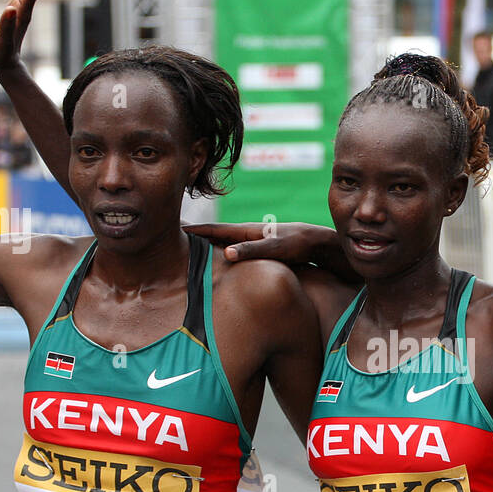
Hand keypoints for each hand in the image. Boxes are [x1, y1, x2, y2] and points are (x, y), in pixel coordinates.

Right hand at [185, 221, 339, 264]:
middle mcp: (247, 235)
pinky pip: (236, 253)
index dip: (194, 230)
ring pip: (225, 244)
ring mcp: (253, 242)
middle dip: (196, 237)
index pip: (214, 229)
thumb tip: (227, 253)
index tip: (174, 228)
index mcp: (246, 231)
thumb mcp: (275, 248)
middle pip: (215, 236)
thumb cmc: (299, 244)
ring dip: (208, 246)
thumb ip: (252, 250)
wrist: (319, 244)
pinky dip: (223, 255)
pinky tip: (221, 263)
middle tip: (173, 239)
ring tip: (191, 251)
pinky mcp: (260, 251)